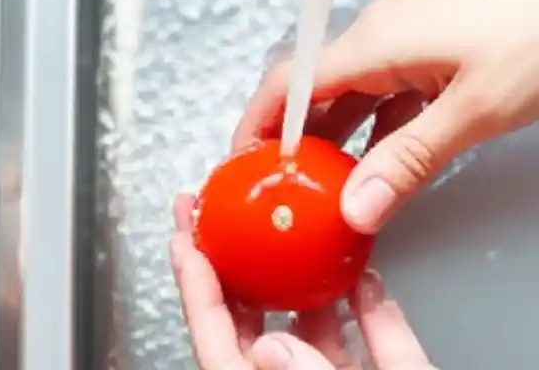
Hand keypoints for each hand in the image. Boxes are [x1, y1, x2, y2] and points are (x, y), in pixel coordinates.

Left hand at [170, 195, 432, 368]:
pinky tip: (364, 269)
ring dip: (303, 278)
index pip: (214, 333)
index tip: (182, 234)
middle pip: (253, 320)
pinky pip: (376, 337)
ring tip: (289, 228)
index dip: (194, 280)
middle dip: (236, 263)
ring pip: (314, 328)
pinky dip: (369, 301)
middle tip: (219, 213)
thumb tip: (269, 346)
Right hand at [234, 0, 538, 233]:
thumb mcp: (476, 110)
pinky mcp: (435, 40)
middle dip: (295, 140)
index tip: (241, 168)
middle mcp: (380, 32)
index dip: (257, 127)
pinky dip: (376, 123)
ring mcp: (408, 34)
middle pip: (316, 89)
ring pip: (353, 90)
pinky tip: (384, 155)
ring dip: (339, 136)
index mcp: (374, 41)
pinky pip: (386, 85)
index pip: (288, 85)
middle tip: (284, 190)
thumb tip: (354, 208)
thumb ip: (409, 161)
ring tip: (329, 185)